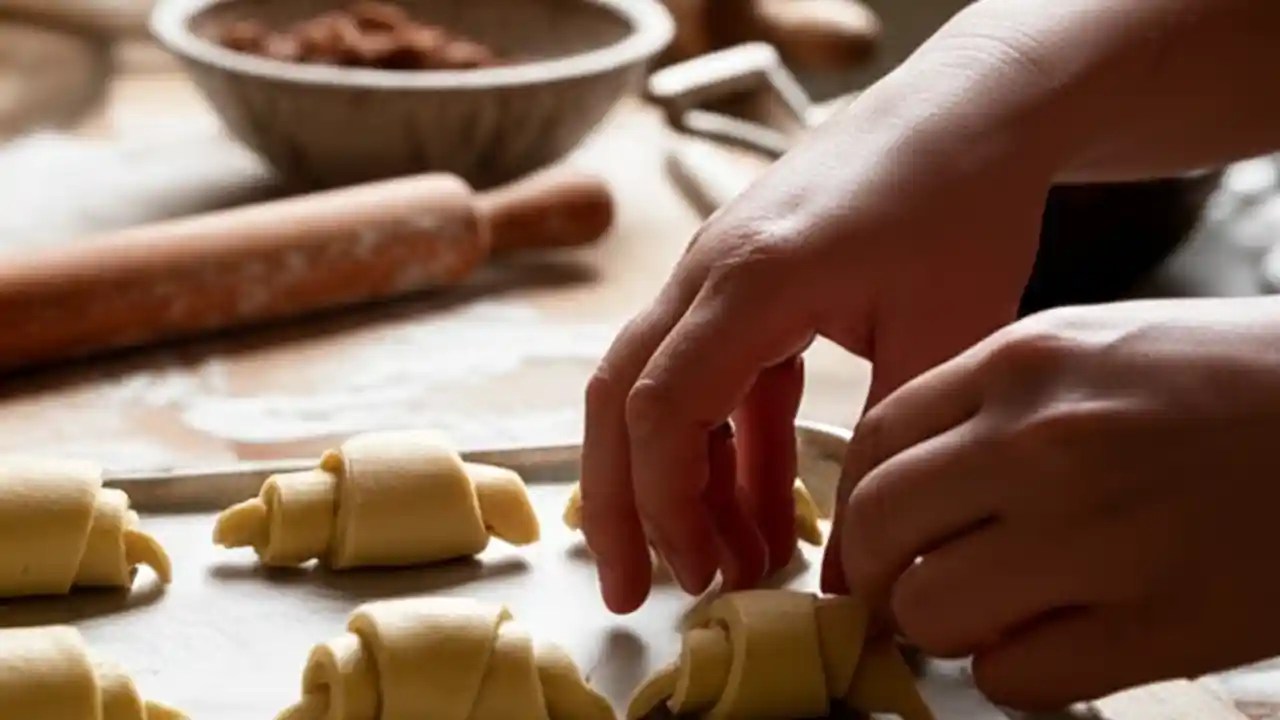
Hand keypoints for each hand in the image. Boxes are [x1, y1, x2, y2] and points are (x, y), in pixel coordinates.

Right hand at [579, 38, 1058, 613]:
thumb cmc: (963, 205)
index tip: (698, 574)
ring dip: (681, 482)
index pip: (663, 403)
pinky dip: (729, 448)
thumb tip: (856, 578)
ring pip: (658, 391)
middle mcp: (710, 273)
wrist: (969, 113)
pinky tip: (762, 511)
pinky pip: (714, 378)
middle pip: (619, 396)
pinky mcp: (745, 289)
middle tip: (639, 595)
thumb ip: (886, 457)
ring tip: (727, 568)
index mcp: (752, 279)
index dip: (665, 501)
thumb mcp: (944, 339)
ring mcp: (718, 277)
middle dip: (621, 503)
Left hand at [833, 296, 1279, 709]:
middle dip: (875, 574)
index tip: (866, 540)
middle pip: (881, 529)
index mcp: (1027, 362)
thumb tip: (909, 487)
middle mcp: (1043, 441)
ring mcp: (1098, 534)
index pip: (875, 443)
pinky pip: (1014, 679)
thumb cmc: (1235, 382)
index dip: (854, 505)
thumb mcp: (1101, 346)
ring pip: (931, 611)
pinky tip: (1057, 643)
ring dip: (944, 627)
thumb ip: (993, 403)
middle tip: (900, 593)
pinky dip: (1014, 674)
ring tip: (993, 613)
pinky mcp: (1158, 624)